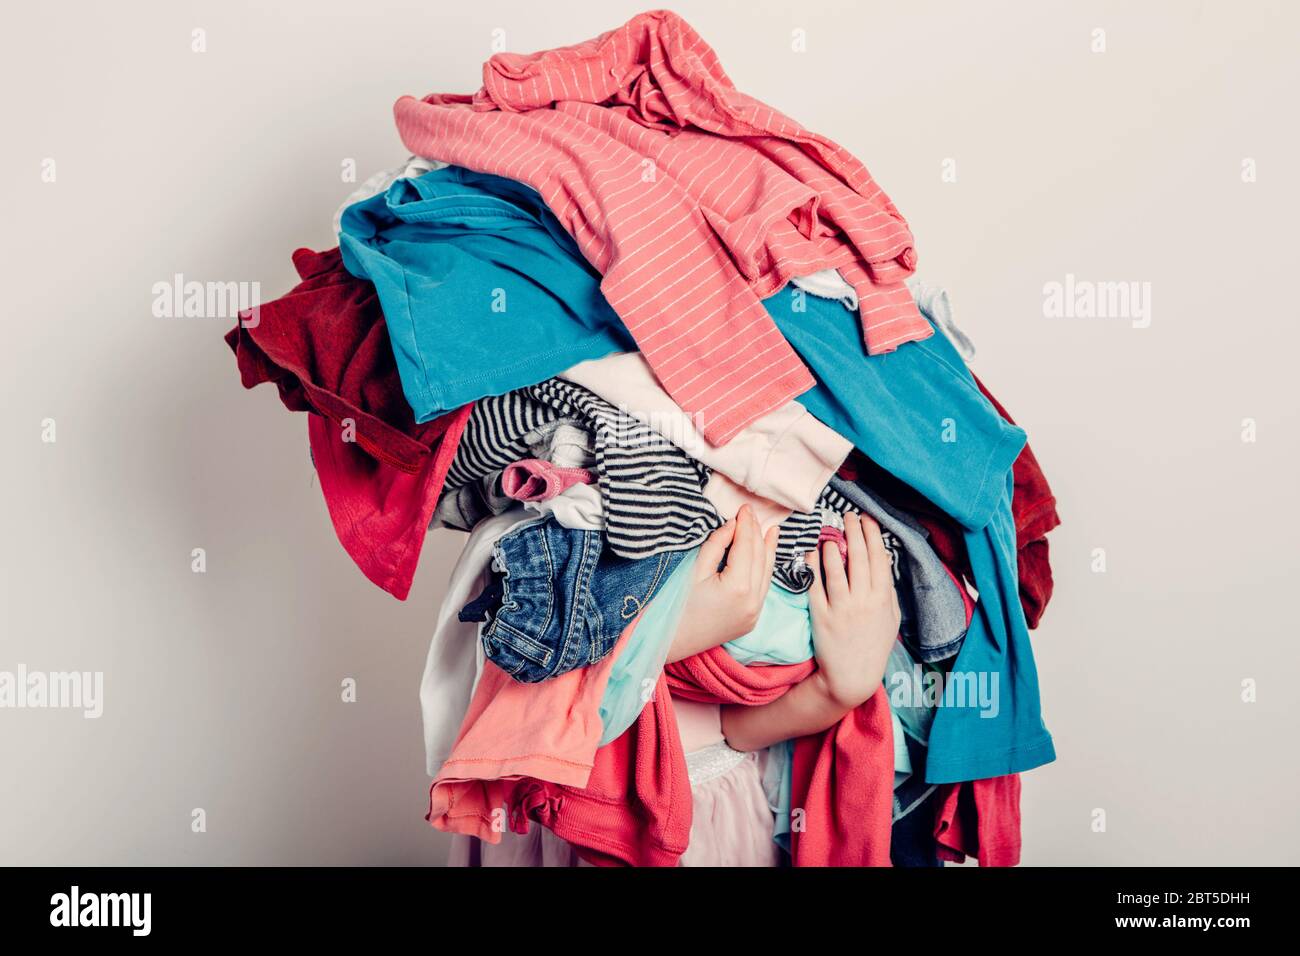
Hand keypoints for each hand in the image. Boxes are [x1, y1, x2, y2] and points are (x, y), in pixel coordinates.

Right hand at [666, 505, 778, 661]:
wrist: (671, 643)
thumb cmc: (676, 605)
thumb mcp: (695, 570)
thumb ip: (717, 545)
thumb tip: (733, 525)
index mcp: (738, 587)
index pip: (747, 546)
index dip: (746, 524)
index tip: (744, 508)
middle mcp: (753, 601)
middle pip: (760, 558)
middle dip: (757, 533)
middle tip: (753, 514)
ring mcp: (755, 613)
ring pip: (767, 574)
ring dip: (769, 550)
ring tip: (771, 531)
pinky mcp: (752, 621)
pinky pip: (763, 589)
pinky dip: (764, 570)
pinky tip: (764, 557)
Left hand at [806, 512, 900, 708]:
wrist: (853, 676)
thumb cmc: (873, 645)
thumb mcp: (891, 618)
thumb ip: (888, 590)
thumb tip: (884, 561)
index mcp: (883, 599)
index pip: (878, 558)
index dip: (872, 535)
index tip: (867, 519)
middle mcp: (864, 601)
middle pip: (858, 558)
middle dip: (853, 532)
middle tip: (847, 516)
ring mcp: (841, 608)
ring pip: (836, 570)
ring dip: (832, 547)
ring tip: (830, 533)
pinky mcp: (821, 617)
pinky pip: (816, 586)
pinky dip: (814, 567)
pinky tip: (812, 553)